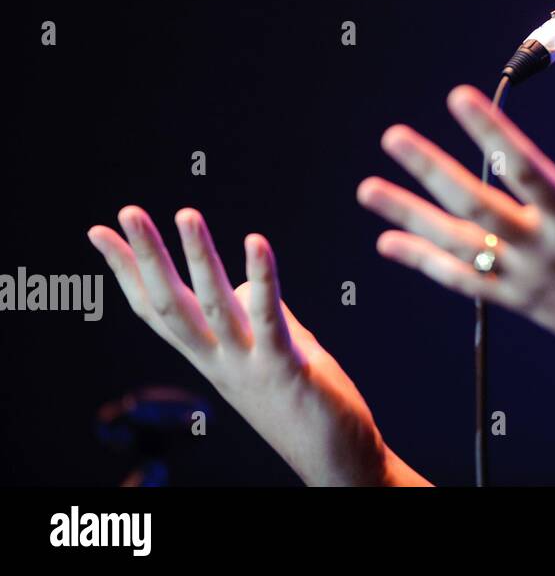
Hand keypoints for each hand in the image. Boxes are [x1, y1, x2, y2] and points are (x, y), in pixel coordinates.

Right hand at [88, 205, 428, 485]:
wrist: (336, 460)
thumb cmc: (305, 402)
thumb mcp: (272, 351)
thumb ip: (256, 317)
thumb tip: (245, 283)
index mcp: (209, 356)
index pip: (155, 310)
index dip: (126, 272)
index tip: (100, 232)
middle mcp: (217, 362)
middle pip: (169, 304)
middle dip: (146, 256)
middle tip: (126, 211)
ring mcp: (247, 366)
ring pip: (211, 306)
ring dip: (198, 256)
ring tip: (185, 214)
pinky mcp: (283, 367)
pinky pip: (266, 318)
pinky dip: (260, 278)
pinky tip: (256, 242)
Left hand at [357, 63, 554, 385]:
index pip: (526, 170)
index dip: (492, 134)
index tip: (460, 98)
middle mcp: (545, 251)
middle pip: (476, 207)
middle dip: (431, 171)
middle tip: (394, 137)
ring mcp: (526, 280)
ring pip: (458, 247)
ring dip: (410, 217)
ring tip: (369, 189)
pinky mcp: (518, 301)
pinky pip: (463, 283)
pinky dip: (425, 262)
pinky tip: (389, 242)